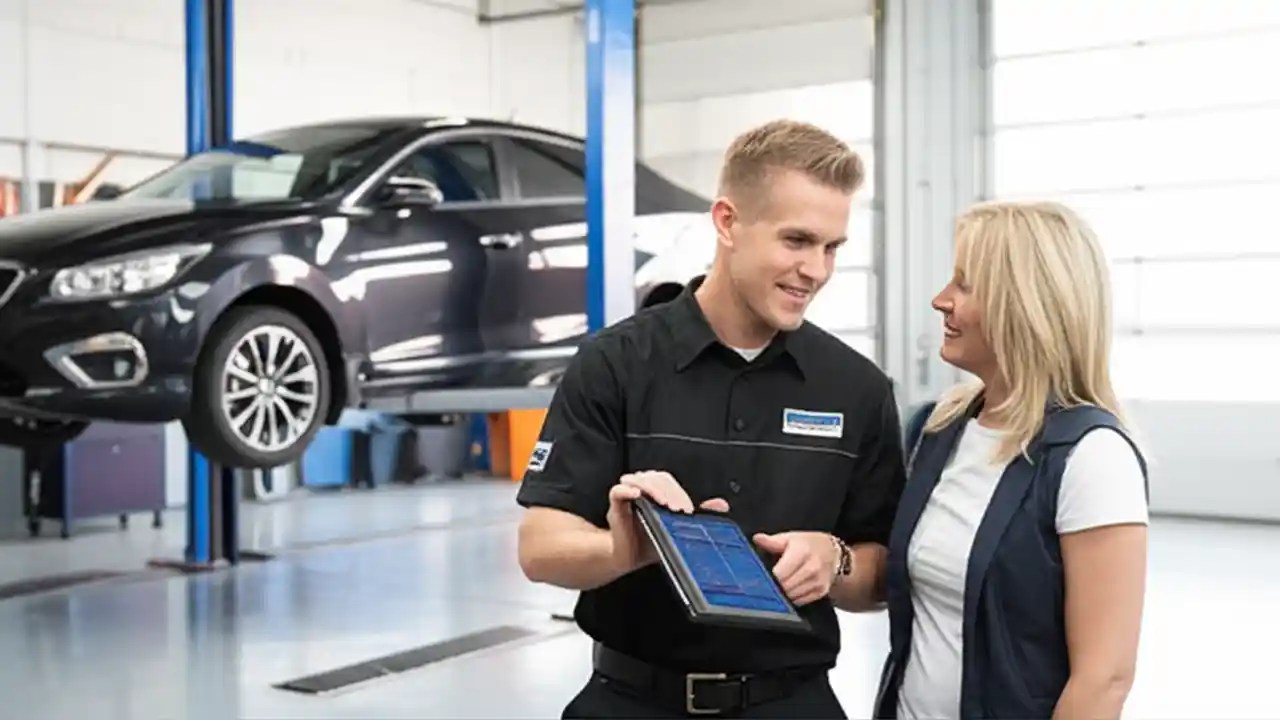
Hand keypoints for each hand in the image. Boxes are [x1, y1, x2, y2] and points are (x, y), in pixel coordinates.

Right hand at [605, 470, 729, 576]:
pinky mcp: (615, 508)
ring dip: (653, 489)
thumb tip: (722, 505)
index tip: (688, 510)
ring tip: (664, 504)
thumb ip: (699, 516)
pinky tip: (638, 496)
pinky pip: (617, 491)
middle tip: (679, 509)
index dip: (678, 492)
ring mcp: (627, 497)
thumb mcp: (678, 528)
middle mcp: (641, 490)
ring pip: (638, 479)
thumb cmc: (650, 541)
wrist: (627, 558)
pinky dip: (627, 490)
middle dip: (670, 491)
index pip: (667, 481)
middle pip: (655, 477)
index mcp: (655, 491)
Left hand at [753, 531, 842, 605]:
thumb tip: (757, 539)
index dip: (768, 576)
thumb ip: (772, 541)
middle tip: (769, 580)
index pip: (779, 573)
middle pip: (785, 586)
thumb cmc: (807, 544)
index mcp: (802, 551)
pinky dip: (792, 597)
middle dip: (774, 585)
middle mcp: (812, 567)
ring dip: (783, 593)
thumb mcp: (789, 538)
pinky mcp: (821, 592)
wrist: (831, 552)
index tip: (761, 576)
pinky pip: (800, 601)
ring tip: (780, 583)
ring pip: (791, 596)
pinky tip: (790, 588)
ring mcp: (818, 581)